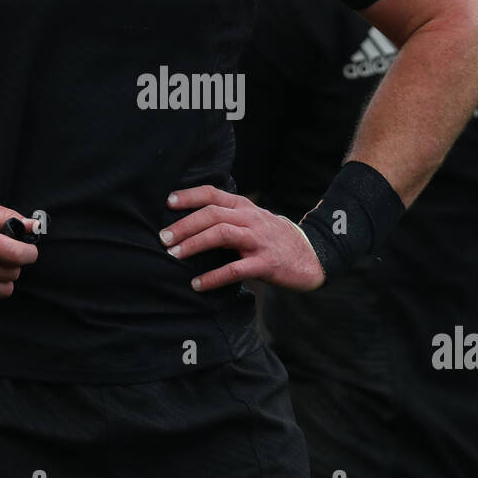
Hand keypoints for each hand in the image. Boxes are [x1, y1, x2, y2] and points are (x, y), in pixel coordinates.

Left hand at [160, 185, 325, 292]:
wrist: (313, 256)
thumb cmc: (276, 239)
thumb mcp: (255, 220)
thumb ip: (231, 217)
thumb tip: (194, 222)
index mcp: (246, 207)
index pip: (214, 194)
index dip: (190, 196)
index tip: (168, 202)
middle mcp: (251, 219)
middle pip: (213, 214)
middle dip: (185, 225)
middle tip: (164, 237)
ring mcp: (259, 241)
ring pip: (221, 234)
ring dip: (194, 244)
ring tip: (174, 255)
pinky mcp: (265, 264)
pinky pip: (234, 269)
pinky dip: (213, 277)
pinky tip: (197, 284)